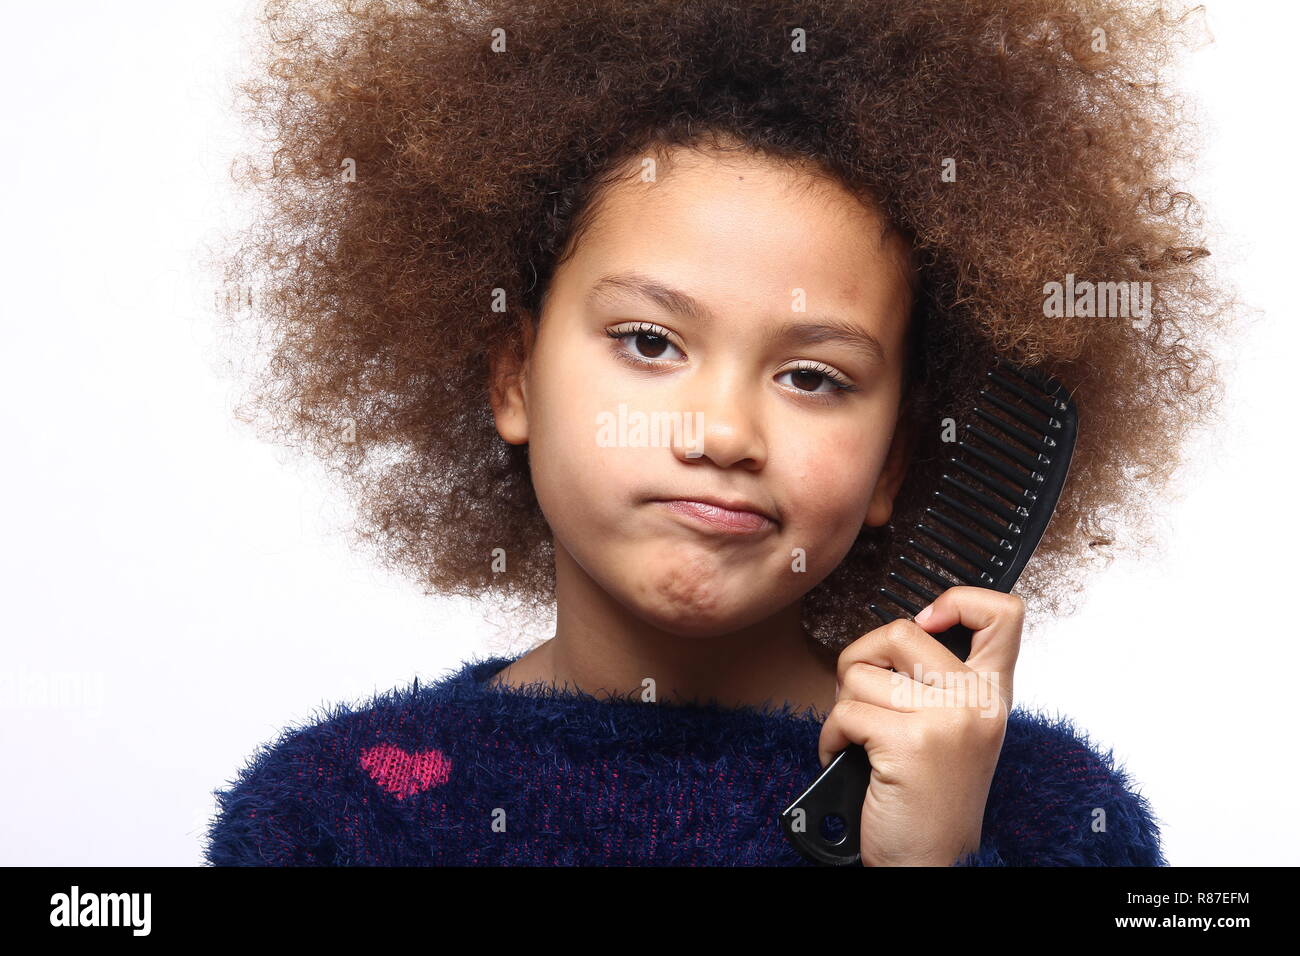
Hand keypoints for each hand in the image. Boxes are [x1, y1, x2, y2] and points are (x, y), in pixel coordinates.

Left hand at [817, 586, 1022, 865]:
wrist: (930, 865)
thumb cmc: (930, 799)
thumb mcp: (957, 732)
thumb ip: (940, 682)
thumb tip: (894, 635)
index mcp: (992, 694)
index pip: (1003, 613)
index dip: (959, 599)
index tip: (928, 621)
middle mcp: (978, 703)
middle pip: (900, 632)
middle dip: (863, 660)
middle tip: (866, 699)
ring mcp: (947, 720)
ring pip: (861, 674)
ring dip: (844, 706)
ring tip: (862, 739)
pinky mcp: (910, 743)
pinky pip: (844, 712)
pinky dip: (830, 737)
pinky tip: (847, 757)